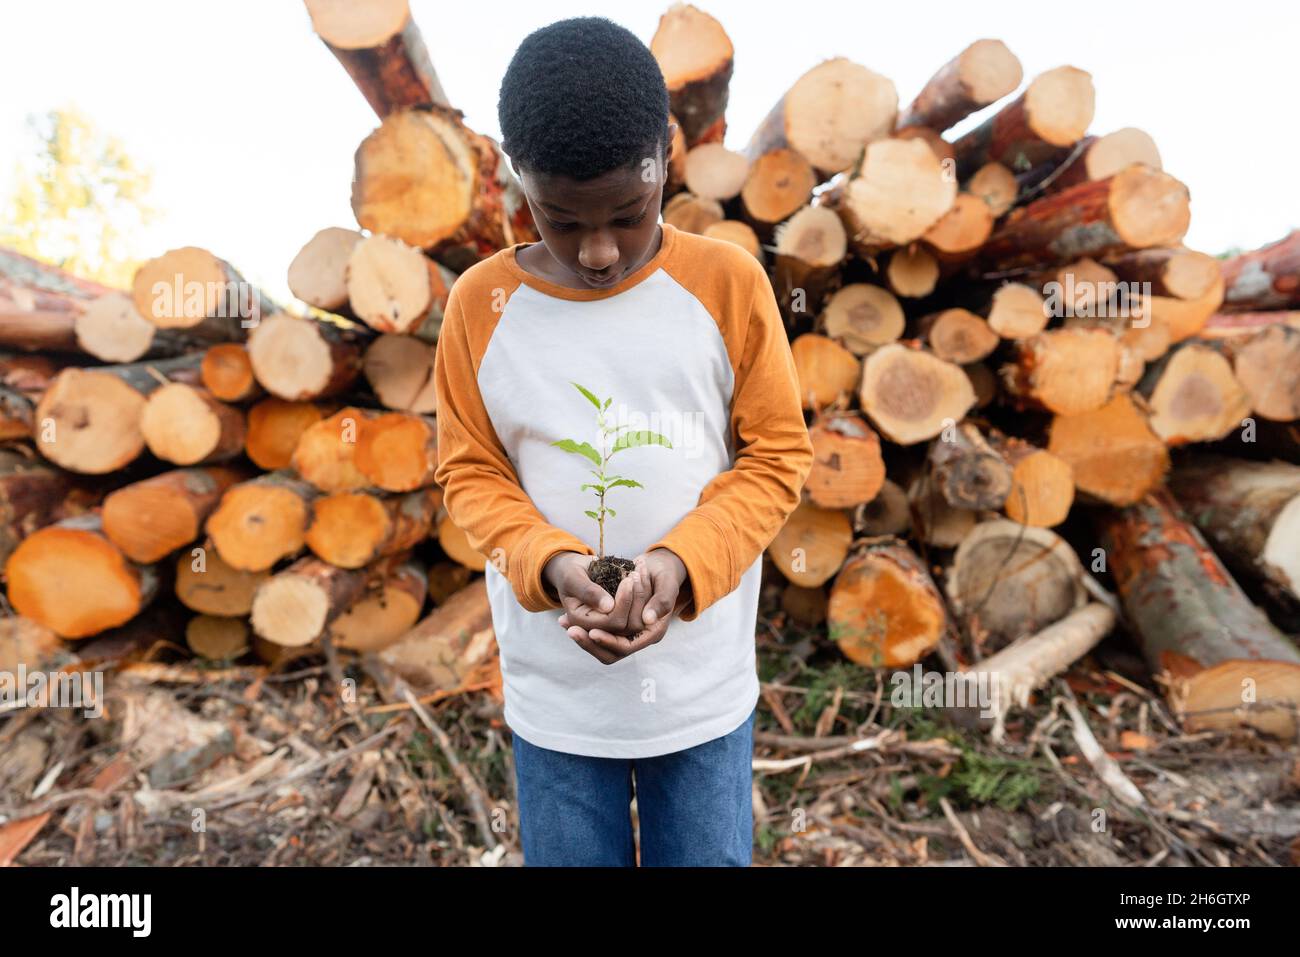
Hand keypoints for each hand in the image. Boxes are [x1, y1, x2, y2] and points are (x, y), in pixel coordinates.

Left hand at [557, 549, 689, 663]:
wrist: (659, 568)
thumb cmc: (665, 573)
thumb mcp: (667, 583)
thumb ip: (662, 601)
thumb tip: (647, 620)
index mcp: (654, 632)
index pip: (627, 646)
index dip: (609, 641)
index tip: (592, 632)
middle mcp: (640, 637)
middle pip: (612, 652)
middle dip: (591, 643)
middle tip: (571, 631)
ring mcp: (628, 632)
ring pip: (602, 646)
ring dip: (584, 638)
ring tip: (564, 623)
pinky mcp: (617, 626)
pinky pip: (598, 633)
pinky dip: (583, 628)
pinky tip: (565, 619)